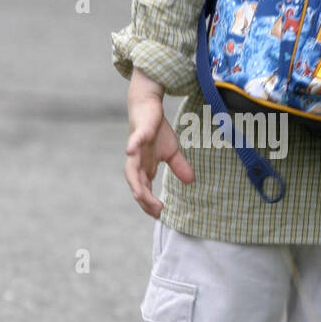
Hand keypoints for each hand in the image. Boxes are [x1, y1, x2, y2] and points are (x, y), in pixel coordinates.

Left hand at [124, 69, 194, 216]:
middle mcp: (137, 162)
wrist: (147, 106)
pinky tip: (129, 153)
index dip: (150, 204)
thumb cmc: (156, 130)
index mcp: (145, 168)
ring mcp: (136, 148)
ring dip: (136, 183)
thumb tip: (191, 182)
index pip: (144, 191)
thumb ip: (179, 167)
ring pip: (132, 170)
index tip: (161, 215)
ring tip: (139, 196)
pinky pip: (134, 142)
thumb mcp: (172, 151)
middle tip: (156, 211)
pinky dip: (131, 148)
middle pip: (137, 185)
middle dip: (144, 199)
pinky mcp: (138, 133)